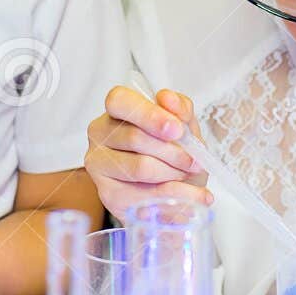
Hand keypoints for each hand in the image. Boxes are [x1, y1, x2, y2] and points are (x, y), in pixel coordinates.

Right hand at [84, 86, 210, 216]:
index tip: (177, 129)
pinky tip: (196, 196)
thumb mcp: (184, 127)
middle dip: (173, 151)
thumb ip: (179, 110)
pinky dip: (177, 195)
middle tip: (195, 161)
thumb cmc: (173, 151)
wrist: (174, 191)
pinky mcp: (108, 194)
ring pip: (140, 167)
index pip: (119, 101)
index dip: (149, 114)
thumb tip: (167, 98)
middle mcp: (100, 134)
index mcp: (116, 109)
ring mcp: (99, 166)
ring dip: (174, 172)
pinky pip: (146, 195)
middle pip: (134, 137)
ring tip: (189, 174)